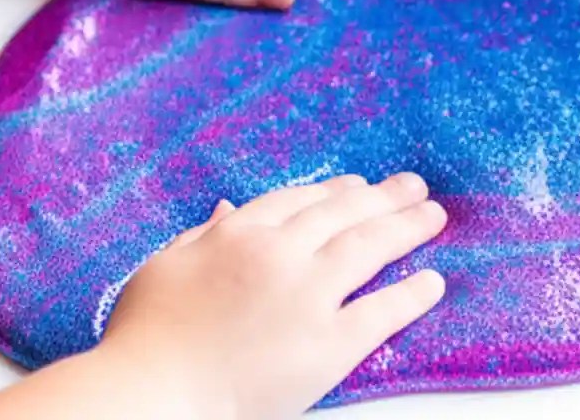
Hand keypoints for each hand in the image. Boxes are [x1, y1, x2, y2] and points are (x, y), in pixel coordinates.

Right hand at [100, 172, 447, 419]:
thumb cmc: (145, 337)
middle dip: (383, 197)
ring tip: (433, 217)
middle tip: (413, 187)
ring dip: (407, 228)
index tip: (358, 186)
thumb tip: (227, 209)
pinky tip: (433, 282)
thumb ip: (200, 236)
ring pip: (369, 248)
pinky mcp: (328, 346)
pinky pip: (381, 312)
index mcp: (238, 234)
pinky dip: (411, 294)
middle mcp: (279, 255)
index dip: (334, 191)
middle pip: (343, 214)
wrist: (152, 394)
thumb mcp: (163, 268)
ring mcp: (307, 298)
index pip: (299, 201)